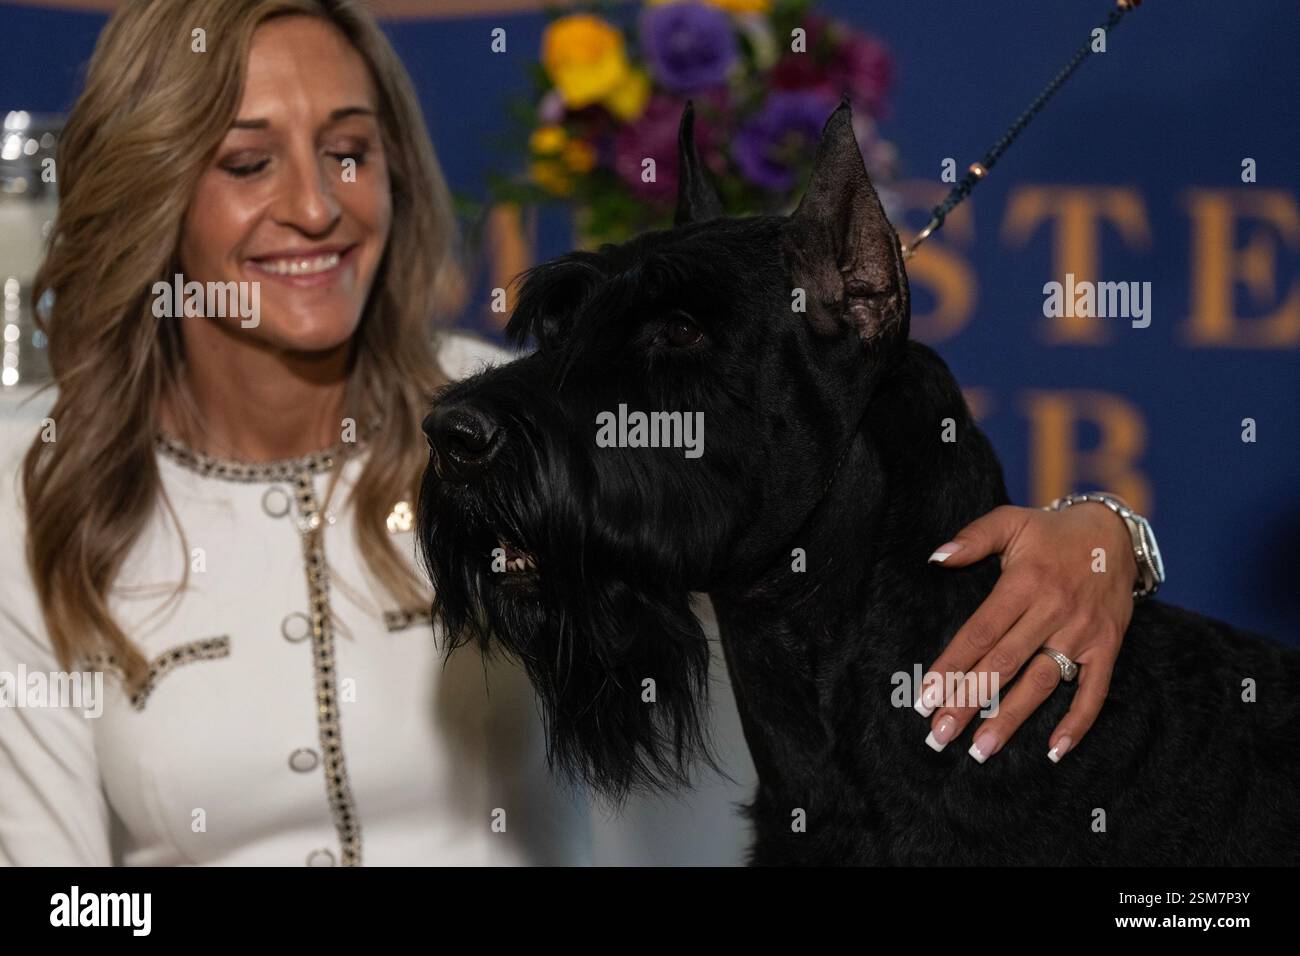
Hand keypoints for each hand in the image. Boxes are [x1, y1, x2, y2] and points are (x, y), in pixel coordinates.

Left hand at [916, 501, 1135, 762]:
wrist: (1114, 533)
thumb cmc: (1050, 533)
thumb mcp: (1010, 521)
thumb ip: (972, 538)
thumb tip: (935, 557)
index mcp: (1025, 582)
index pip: (980, 632)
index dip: (951, 665)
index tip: (925, 696)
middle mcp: (1054, 610)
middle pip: (1004, 663)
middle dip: (969, 700)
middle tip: (940, 734)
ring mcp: (1083, 631)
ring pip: (1042, 682)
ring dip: (1011, 718)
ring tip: (981, 748)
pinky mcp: (1108, 646)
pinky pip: (1095, 690)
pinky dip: (1078, 722)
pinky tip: (1054, 749)